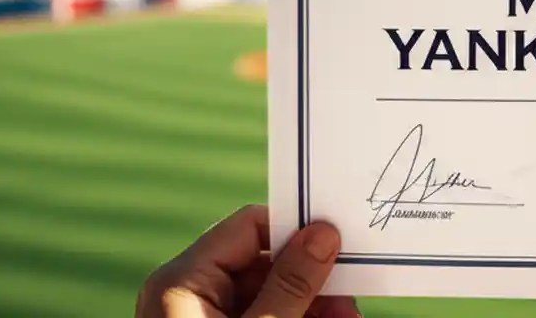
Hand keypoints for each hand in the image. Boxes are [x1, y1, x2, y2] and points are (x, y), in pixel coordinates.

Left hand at [136, 205, 359, 317]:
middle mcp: (190, 294)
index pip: (248, 226)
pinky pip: (265, 315)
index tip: (338, 240)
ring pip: (272, 294)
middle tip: (352, 297)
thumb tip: (324, 234)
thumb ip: (290, 285)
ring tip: (349, 317)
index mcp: (183, 281)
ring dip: (314, 305)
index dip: (295, 229)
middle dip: (314, 281)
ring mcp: (203, 317)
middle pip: (265, 263)